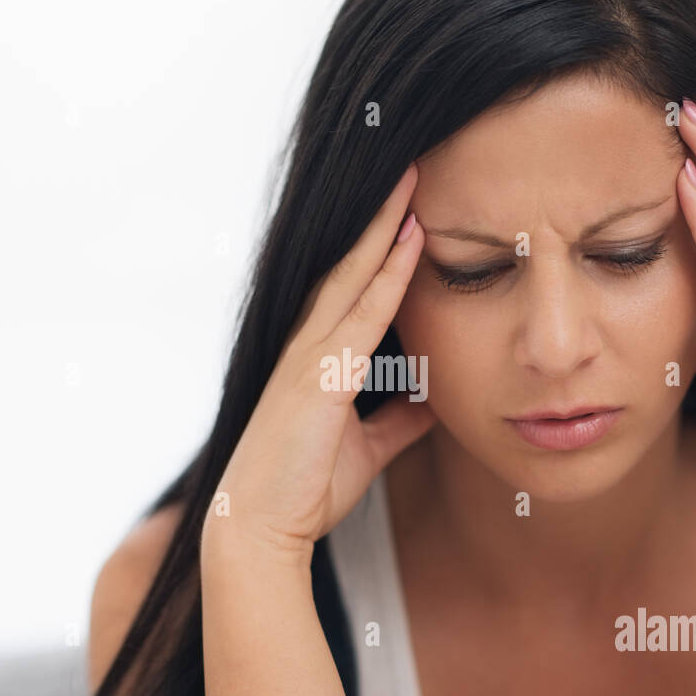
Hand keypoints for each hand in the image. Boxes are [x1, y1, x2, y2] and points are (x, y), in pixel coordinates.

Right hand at [204, 162, 437, 562]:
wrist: (260, 527)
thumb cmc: (306, 487)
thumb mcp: (368, 447)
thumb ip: (400, 420)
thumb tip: (435, 399)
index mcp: (318, 361)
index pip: (351, 291)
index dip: (378, 248)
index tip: (409, 210)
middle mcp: (309, 346)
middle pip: (347, 267)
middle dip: (379, 218)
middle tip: (409, 169)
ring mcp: (310, 355)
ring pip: (351, 275)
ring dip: (383, 227)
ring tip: (410, 179)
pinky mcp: (317, 374)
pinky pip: (361, 312)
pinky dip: (387, 273)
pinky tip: (410, 239)